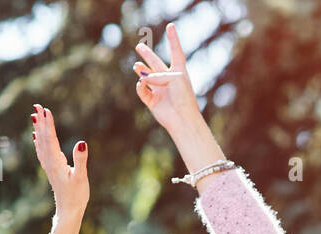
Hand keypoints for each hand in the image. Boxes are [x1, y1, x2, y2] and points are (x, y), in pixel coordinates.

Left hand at [30, 103, 88, 220]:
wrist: (68, 211)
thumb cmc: (76, 195)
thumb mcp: (81, 177)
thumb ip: (80, 160)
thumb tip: (82, 142)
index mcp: (56, 161)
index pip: (50, 138)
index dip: (48, 123)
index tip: (46, 110)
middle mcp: (50, 162)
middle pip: (43, 138)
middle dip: (41, 121)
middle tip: (37, 105)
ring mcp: (49, 166)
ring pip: (41, 143)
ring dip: (38, 129)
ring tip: (35, 116)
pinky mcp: (51, 170)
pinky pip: (42, 151)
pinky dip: (38, 141)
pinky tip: (36, 137)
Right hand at [132, 22, 203, 136]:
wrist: (182, 119)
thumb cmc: (183, 97)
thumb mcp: (174, 78)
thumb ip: (157, 75)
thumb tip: (142, 79)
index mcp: (179, 72)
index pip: (176, 52)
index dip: (173, 39)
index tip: (171, 26)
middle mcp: (169, 80)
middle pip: (156, 64)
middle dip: (148, 56)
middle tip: (140, 47)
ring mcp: (160, 91)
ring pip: (147, 77)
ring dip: (141, 70)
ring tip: (137, 66)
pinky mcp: (153, 102)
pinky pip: (143, 91)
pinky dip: (140, 86)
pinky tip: (142, 83)